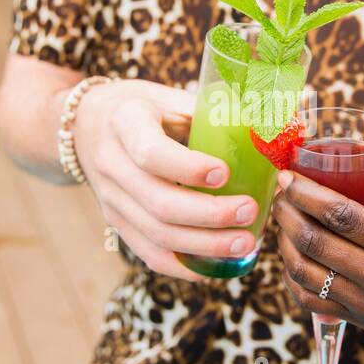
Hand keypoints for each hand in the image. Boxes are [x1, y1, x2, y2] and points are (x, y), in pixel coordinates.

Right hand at [72, 79, 258, 280]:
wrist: (87, 126)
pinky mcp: (117, 224)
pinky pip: (150, 254)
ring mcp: (111, 200)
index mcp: (125, 123)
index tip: (224, 173)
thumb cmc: (142, 108)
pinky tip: (217, 267)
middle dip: (209, 214)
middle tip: (250, 212)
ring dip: (205, 245)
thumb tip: (276, 126)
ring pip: (157, 235)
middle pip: (159, 203)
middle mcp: (112, 165)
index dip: (187, 168)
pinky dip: (185, 267)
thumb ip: (211, 111)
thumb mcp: (167, 96)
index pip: (150, 153)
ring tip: (246, 243)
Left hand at [274, 171, 363, 363]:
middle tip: (280, 196)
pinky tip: (292, 259)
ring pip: (304, 271)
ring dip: (284, 243)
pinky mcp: (358, 322)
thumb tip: (350, 170)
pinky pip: (310, 300)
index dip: (307, 192)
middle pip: (315, 240)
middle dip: (288, 213)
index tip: (288, 177)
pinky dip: (292, 278)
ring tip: (283, 224)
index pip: (341, 213)